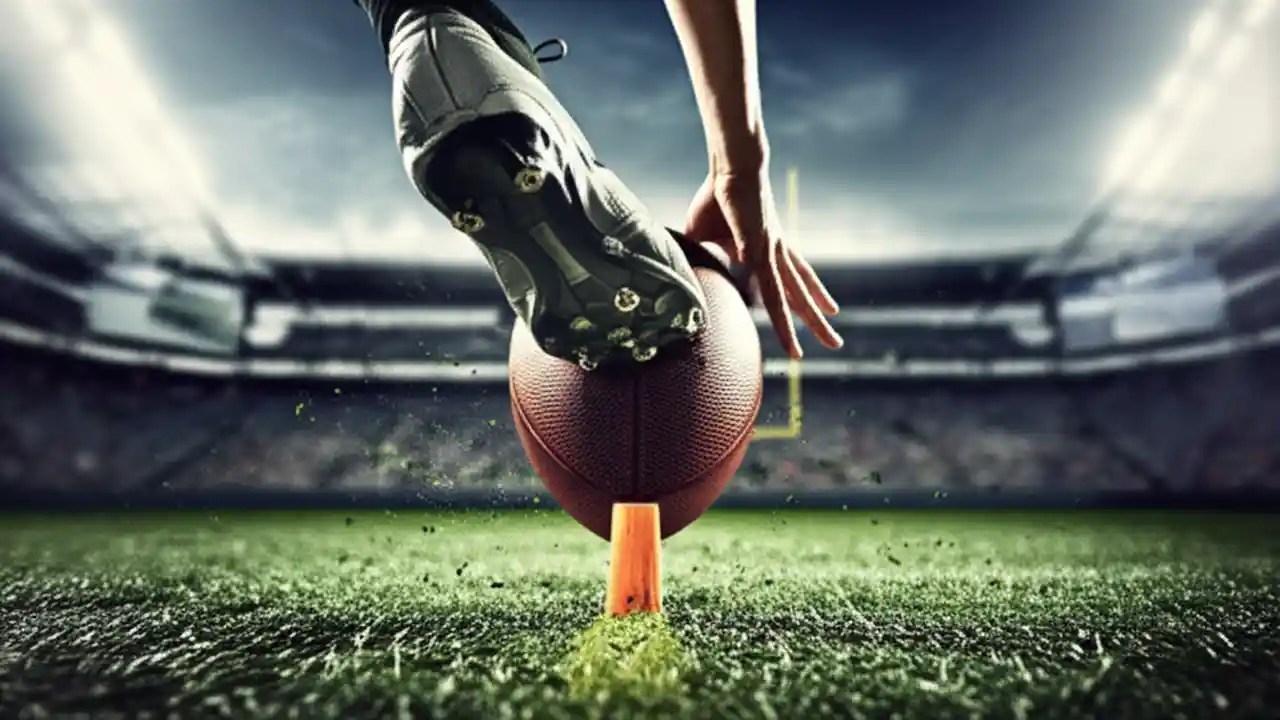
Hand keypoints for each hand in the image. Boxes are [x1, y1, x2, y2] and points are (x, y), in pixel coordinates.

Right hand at [682, 167, 842, 358]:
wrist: (729, 168)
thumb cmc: (718, 198)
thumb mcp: (707, 237)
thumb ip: (707, 256)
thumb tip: (694, 273)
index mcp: (768, 251)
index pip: (790, 284)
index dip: (803, 302)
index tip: (825, 315)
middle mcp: (776, 252)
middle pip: (801, 294)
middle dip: (817, 321)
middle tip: (835, 344)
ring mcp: (769, 247)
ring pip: (792, 291)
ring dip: (808, 316)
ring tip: (830, 337)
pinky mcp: (755, 239)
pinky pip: (759, 264)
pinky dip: (758, 271)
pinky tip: (757, 287)